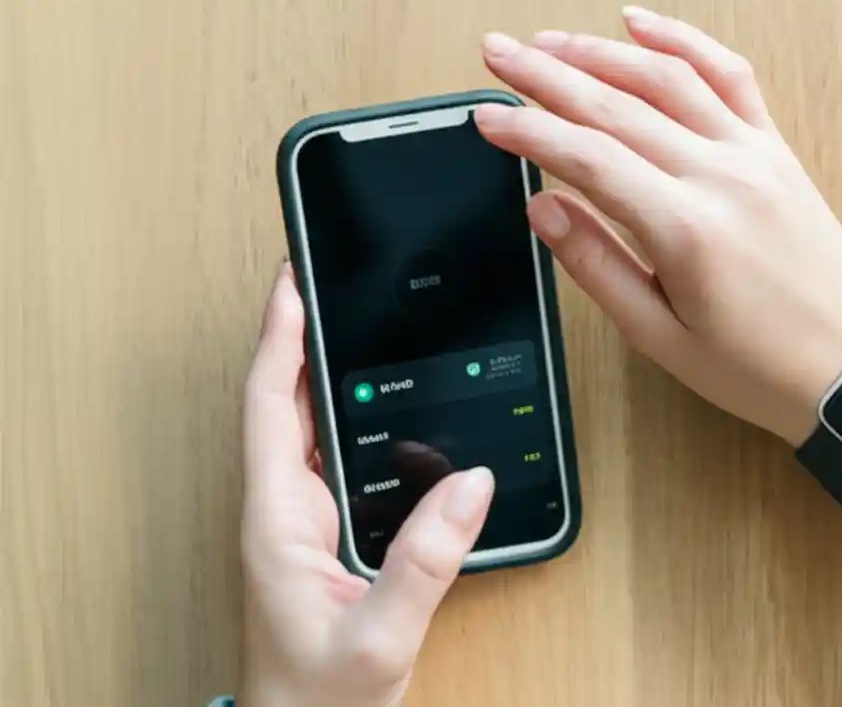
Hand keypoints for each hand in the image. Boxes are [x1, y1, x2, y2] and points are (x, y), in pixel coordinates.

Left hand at [239, 263, 493, 706]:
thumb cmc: (318, 699)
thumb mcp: (379, 636)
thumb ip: (425, 562)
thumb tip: (471, 484)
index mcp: (277, 520)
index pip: (268, 404)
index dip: (278, 336)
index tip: (293, 279)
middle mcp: (280, 510)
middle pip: (281, 399)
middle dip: (300, 333)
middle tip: (329, 279)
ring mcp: (298, 520)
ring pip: (303, 425)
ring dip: (321, 370)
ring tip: (352, 319)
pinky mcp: (320, 534)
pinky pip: (330, 456)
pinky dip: (346, 414)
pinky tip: (377, 400)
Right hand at [476, 6, 841, 445]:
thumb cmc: (760, 366)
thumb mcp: (662, 337)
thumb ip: (597, 266)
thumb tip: (542, 208)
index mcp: (687, 229)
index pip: (588, 158)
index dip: (529, 131)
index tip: (486, 115)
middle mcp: (722, 176)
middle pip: (618, 105)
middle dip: (547, 75)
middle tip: (497, 53)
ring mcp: (754, 155)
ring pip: (669, 78)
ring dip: (603, 52)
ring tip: (550, 42)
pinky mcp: (777, 151)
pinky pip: (731, 77)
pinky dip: (685, 43)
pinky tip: (643, 25)